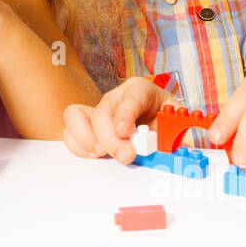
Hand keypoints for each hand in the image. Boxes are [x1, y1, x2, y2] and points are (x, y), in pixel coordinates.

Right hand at [62, 76, 176, 162]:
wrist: (155, 124)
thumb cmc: (164, 122)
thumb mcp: (176, 127)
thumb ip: (175, 138)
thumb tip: (174, 154)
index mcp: (141, 90)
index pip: (131, 97)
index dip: (126, 114)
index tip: (124, 131)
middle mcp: (115, 97)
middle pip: (102, 111)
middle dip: (110, 138)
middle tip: (124, 156)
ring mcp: (98, 110)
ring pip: (76, 115)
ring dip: (86, 138)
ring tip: (102, 154)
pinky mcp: (86, 124)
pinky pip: (69, 130)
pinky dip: (77, 145)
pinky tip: (94, 155)